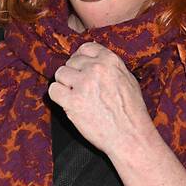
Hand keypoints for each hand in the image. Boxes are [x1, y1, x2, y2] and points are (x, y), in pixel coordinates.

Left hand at [47, 42, 158, 161]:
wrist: (130, 136)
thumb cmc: (131, 112)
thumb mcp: (127, 79)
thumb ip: (110, 68)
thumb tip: (94, 61)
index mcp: (110, 60)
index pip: (85, 48)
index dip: (79, 59)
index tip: (79, 69)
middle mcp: (96, 69)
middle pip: (71, 62)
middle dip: (73, 75)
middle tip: (78, 89)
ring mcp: (83, 84)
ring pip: (60, 74)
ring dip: (64, 85)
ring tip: (74, 96)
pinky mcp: (72, 102)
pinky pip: (53, 90)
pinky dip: (57, 96)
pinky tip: (67, 103)